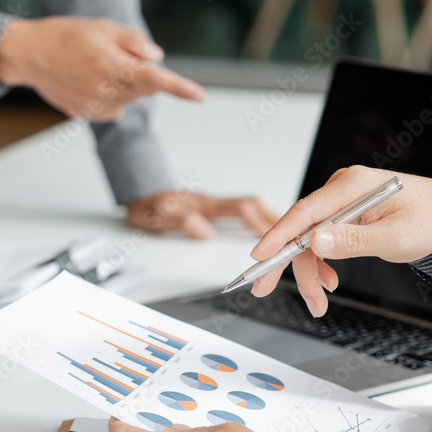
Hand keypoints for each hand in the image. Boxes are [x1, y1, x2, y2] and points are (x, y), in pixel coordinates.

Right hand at [0, 17, 205, 121]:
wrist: (29, 55)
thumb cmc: (64, 35)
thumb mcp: (102, 26)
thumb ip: (133, 41)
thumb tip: (156, 57)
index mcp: (113, 65)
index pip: (156, 80)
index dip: (181, 89)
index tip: (200, 97)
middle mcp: (105, 90)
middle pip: (144, 89)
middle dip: (140, 73)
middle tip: (116, 55)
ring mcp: (95, 106)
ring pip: (130, 100)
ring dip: (125, 86)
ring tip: (98, 67)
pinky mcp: (85, 115)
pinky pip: (113, 110)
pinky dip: (110, 98)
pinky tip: (89, 83)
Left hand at [127, 191, 278, 238]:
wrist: (137, 194)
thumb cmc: (146, 206)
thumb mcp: (156, 217)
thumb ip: (180, 223)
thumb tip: (204, 232)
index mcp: (205, 204)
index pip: (242, 208)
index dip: (261, 220)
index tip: (276, 236)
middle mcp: (213, 203)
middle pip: (254, 206)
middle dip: (276, 219)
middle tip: (294, 236)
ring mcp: (214, 206)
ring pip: (250, 209)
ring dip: (268, 220)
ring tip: (286, 238)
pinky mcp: (211, 210)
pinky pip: (241, 213)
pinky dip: (256, 221)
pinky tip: (263, 233)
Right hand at [249, 165, 431, 316]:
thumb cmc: (431, 221)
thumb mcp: (396, 237)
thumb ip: (355, 240)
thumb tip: (317, 241)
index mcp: (353, 185)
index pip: (305, 211)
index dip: (279, 235)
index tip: (260, 255)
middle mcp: (341, 189)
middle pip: (301, 228)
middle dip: (285, 263)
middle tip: (263, 288)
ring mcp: (341, 202)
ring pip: (309, 240)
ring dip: (308, 272)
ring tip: (317, 301)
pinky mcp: (343, 215)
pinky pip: (320, 240)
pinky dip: (320, 264)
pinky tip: (328, 282)